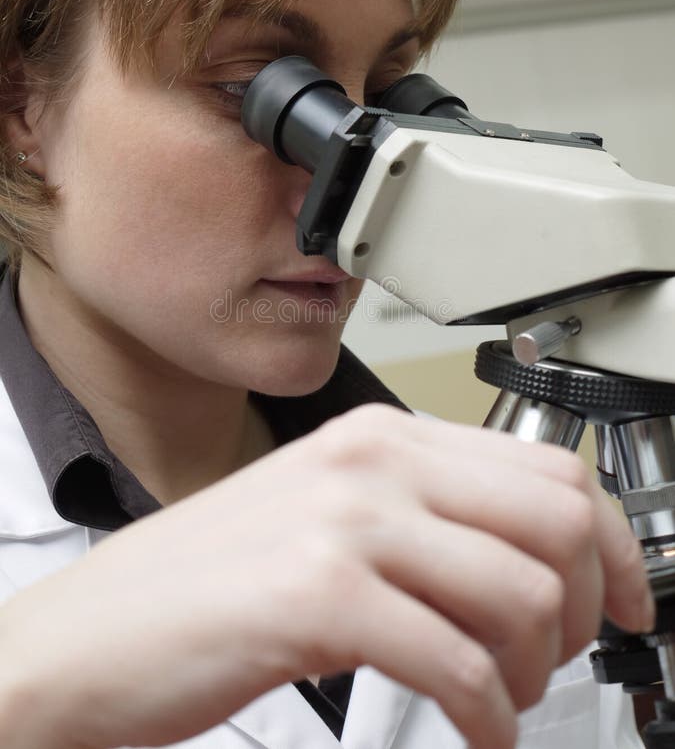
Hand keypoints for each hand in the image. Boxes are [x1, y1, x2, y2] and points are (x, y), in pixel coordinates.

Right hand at [0, 404, 651, 748]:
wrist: (99, 629)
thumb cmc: (212, 579)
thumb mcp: (331, 516)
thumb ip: (425, 518)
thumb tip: (527, 556)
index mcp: (379, 435)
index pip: (544, 467)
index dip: (609, 541)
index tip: (625, 596)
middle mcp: (370, 462)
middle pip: (555, 520)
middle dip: (587, 604)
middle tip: (559, 655)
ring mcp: (345, 522)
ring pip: (523, 594)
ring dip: (536, 670)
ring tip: (501, 697)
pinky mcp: (320, 596)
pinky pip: (462, 664)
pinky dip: (491, 717)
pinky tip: (476, 732)